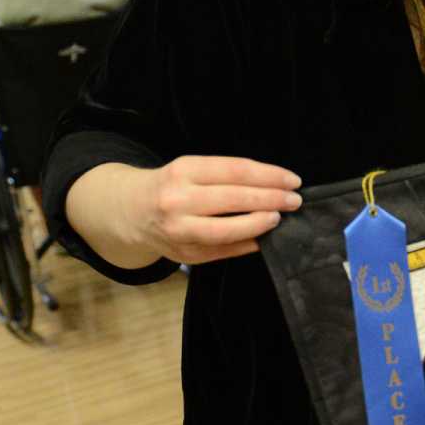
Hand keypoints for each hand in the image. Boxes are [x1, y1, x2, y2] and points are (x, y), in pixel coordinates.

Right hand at [74, 155, 301, 267]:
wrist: (130, 212)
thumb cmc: (171, 187)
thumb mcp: (190, 170)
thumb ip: (225, 177)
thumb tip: (274, 186)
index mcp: (183, 171)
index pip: (236, 170)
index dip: (269, 175)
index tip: (292, 180)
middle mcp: (178, 200)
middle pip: (235, 199)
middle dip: (271, 199)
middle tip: (293, 200)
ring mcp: (179, 229)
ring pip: (229, 229)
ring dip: (260, 224)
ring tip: (279, 218)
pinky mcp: (184, 254)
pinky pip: (224, 250)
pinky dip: (248, 244)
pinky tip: (263, 239)